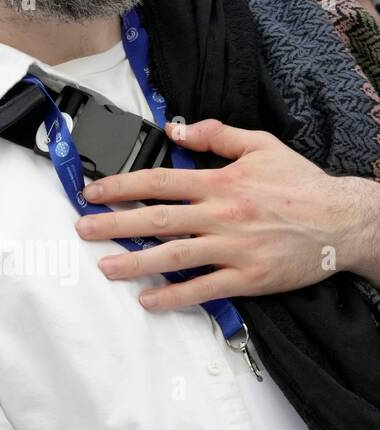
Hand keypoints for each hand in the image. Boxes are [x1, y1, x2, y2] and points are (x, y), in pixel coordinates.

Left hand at [75, 119, 379, 308]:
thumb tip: (175, 129)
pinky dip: (176, 297)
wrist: (346, 220)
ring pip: (176, 257)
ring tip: (105, 267)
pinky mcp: (250, 278)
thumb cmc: (301, 184)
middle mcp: (222, 215)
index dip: (121, 186)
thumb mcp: (260, 145)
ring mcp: (235, 249)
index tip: (92, 192)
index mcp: (221, 182)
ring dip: (136, 264)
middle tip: (83, 229)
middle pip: (158, 220)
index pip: (159, 182)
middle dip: (115, 225)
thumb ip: (215, 135)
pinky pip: (206, 289)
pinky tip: (150, 300)